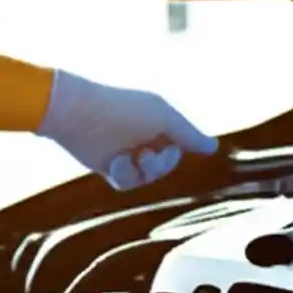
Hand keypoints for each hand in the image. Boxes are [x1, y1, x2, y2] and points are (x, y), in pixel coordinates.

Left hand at [36, 70, 217, 190]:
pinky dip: (125, 174)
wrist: (77, 114)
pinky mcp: (108, 167)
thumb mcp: (164, 118)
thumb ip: (189, 135)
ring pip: (149, 176)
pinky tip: (116, 161)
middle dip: (164, 163)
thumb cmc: (123, 109)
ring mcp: (126, 152)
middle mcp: (143, 136)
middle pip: (167, 164)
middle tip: (151, 155)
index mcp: (157, 120)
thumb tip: (214, 147)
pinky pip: (127, 182)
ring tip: (135, 158)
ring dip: (145, 170)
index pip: (181, 142)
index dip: (183, 148)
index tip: (176, 145)